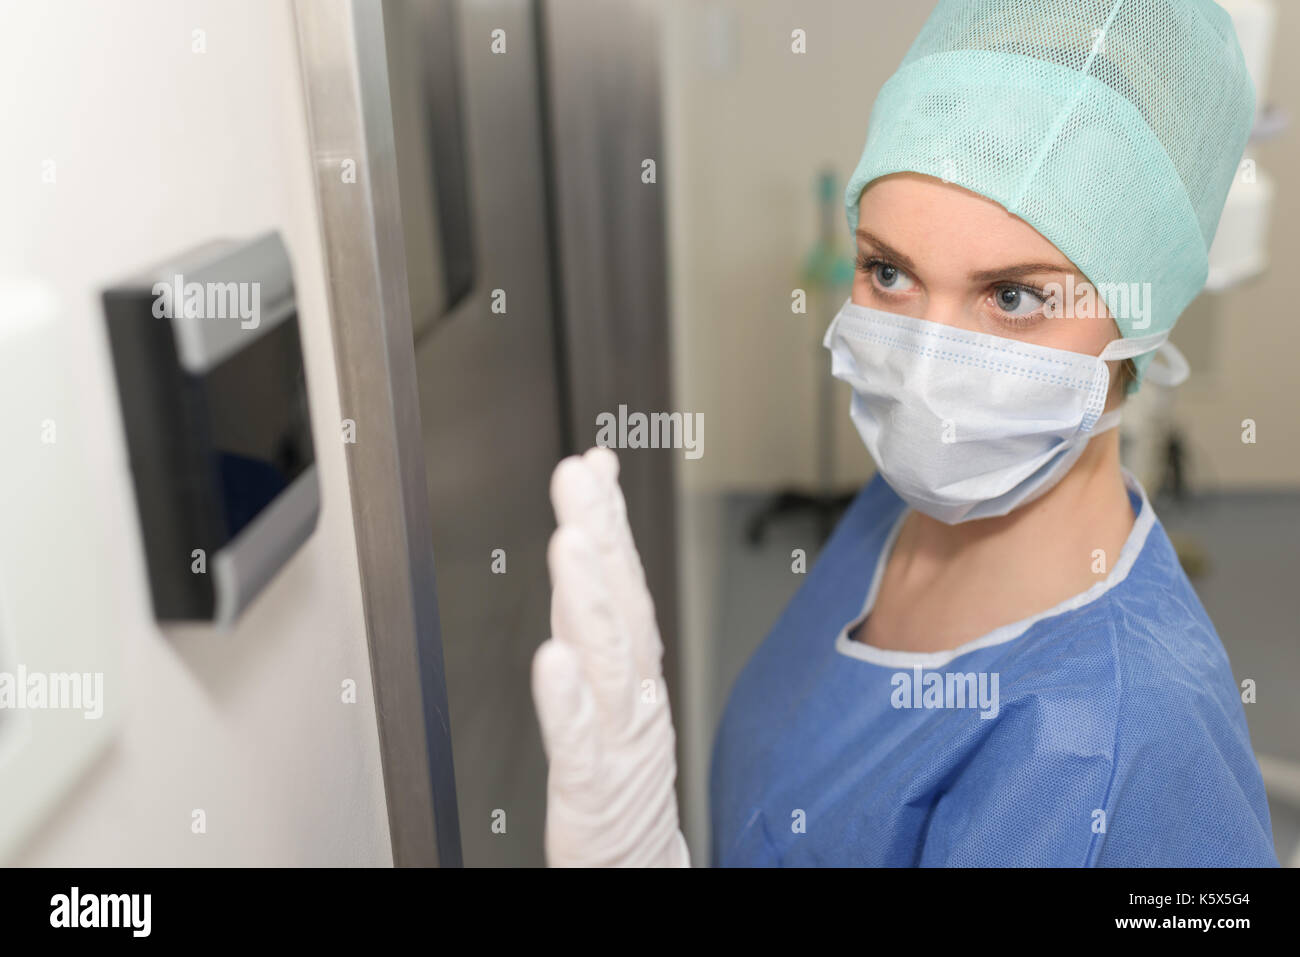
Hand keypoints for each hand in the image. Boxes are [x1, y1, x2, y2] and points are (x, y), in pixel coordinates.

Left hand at [530, 447, 689, 866]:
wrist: (637, 863)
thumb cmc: (622, 777)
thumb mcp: (615, 688)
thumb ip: (599, 616)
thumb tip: (590, 543)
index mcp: (631, 669)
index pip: (622, 582)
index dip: (610, 519)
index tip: (594, 463)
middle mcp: (631, 695)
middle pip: (619, 605)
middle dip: (600, 534)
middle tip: (580, 476)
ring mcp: (618, 741)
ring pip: (607, 661)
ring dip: (589, 595)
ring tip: (571, 539)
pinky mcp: (593, 790)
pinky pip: (579, 742)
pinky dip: (568, 700)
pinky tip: (553, 660)